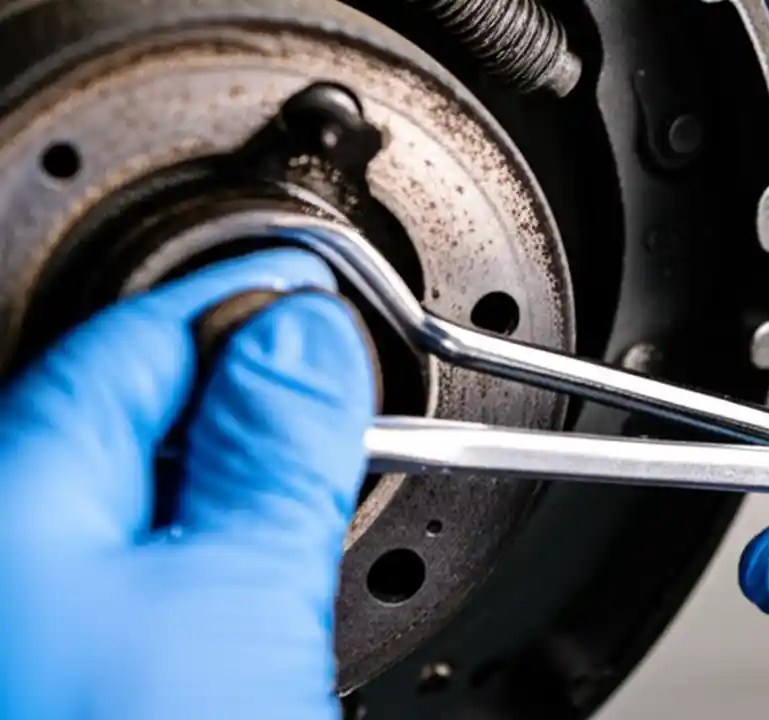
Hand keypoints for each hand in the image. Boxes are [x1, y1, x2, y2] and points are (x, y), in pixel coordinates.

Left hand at [0, 250, 373, 718]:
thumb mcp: (238, 599)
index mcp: (16, 493)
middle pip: (125, 412)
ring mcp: (21, 613)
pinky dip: (197, 550)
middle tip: (336, 374)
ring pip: (129, 497)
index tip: (318, 285)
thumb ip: (275, 453)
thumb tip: (306, 332)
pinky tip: (240, 579)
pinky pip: (124, 576)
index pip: (138, 336)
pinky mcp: (53, 668)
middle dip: (236, 381)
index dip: (245, 297)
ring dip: (222, 472)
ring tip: (306, 472)